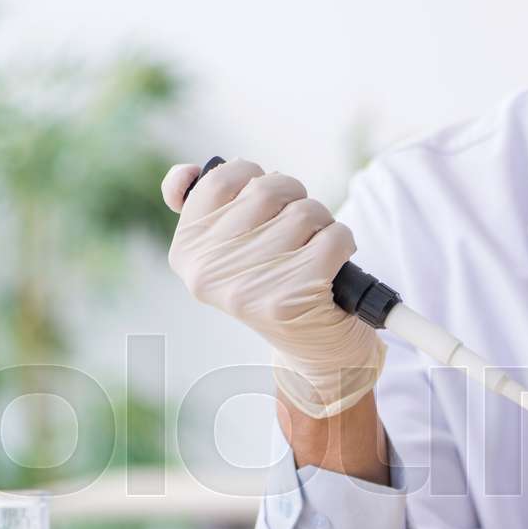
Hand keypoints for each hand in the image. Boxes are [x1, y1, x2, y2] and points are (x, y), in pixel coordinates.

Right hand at [163, 159, 384, 418]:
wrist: (314, 355)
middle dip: (294, 199)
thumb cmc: (276, 286)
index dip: (255, 179)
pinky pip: (333, 237)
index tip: (264, 206)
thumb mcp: (229, 248)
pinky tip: (333, 264)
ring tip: (313, 252)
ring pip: (304, 212)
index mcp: (186, 252)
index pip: (219, 178)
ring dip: (322, 223)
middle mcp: (209, 271)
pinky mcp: (290, 299)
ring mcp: (248, 287)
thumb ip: (207, 206)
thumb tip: (184, 173)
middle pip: (267, 189)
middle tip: (297, 231)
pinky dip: (343, 243)